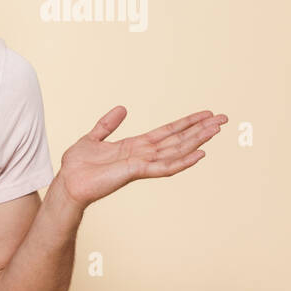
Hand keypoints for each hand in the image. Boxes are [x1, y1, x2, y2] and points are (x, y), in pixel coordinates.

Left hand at [56, 106, 227, 208]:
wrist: (67, 182)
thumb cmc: (77, 166)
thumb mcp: (92, 138)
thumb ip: (107, 124)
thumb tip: (122, 108)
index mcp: (135, 146)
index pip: (167, 131)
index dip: (186, 123)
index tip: (205, 114)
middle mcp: (142, 154)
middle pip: (177, 139)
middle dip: (200, 129)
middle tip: (223, 119)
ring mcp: (141, 164)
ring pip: (176, 151)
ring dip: (196, 140)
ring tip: (216, 130)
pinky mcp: (136, 172)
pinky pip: (163, 167)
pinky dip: (182, 161)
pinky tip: (199, 154)